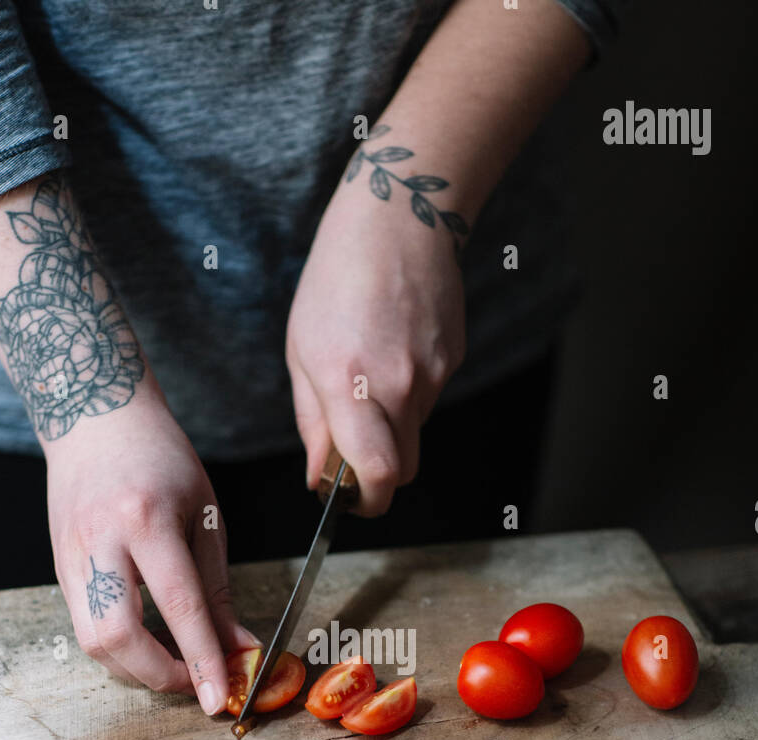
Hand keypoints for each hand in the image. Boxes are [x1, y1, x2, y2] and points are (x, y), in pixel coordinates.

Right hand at [45, 390, 256, 712]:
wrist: (96, 418)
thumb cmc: (161, 460)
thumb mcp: (205, 516)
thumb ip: (219, 590)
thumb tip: (239, 649)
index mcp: (146, 520)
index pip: (178, 606)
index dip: (200, 660)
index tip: (219, 700)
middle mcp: (100, 542)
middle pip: (117, 636)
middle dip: (158, 675)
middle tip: (196, 684)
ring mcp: (71, 557)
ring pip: (92, 642)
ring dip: (135, 669)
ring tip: (175, 667)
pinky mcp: (59, 569)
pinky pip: (84, 627)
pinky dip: (119, 649)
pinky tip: (147, 646)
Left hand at [286, 171, 465, 515]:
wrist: (399, 220)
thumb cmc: (336, 281)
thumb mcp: (303, 352)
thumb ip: (314, 423)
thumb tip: (320, 477)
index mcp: (352, 384)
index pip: (378, 473)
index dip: (367, 501)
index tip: (350, 501)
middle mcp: (399, 384)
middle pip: (404, 470)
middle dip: (379, 477)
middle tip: (353, 459)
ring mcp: (433, 373)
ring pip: (414, 433)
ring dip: (390, 428)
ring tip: (367, 378)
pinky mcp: (453, 359)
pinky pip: (428, 400)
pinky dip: (407, 394)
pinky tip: (391, 352)